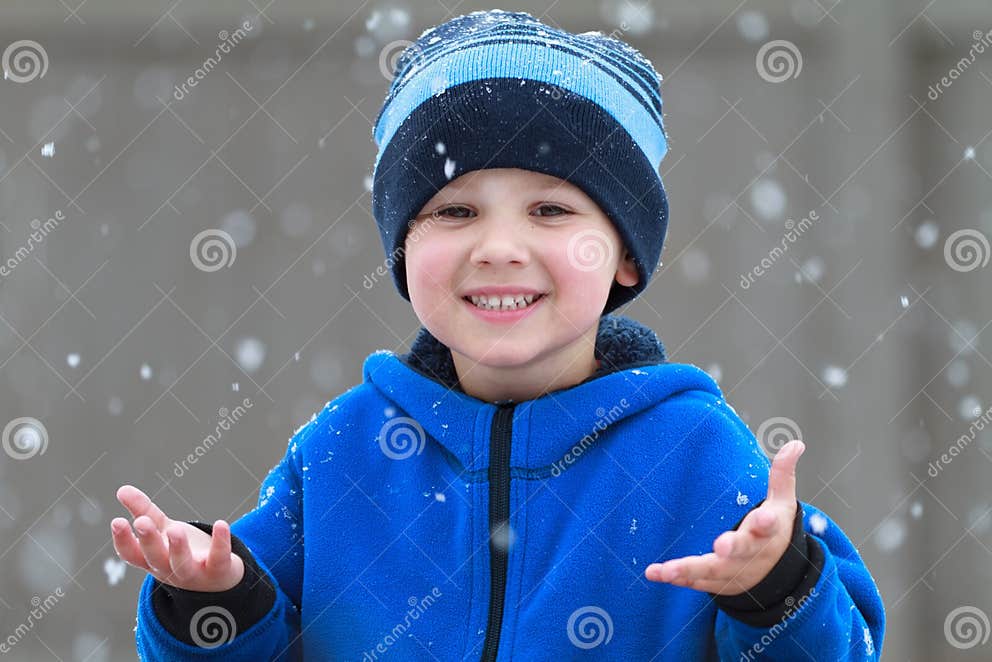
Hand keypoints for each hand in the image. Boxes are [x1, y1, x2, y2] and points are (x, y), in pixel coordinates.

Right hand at [111, 484, 244, 591]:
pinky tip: (221, 524)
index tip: (117, 521)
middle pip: (155, 558)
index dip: (123, 540)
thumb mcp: (162, 530)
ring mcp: (193, 572)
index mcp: (151, 560)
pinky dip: (220, 543)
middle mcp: (168, 569)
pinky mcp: (217, 569)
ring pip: (182, 564)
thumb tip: (122, 489)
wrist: (216, 578)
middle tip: (141, 522)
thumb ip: (143, 510)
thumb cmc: (182, 551)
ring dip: (178, 547)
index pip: (131, 554)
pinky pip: (218, 558)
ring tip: (175, 529)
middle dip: (148, 541)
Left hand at [645, 439, 804, 595]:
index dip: (767, 522)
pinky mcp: (717, 581)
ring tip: (666, 569)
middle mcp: (751, 553)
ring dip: (689, 569)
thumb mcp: (782, 502)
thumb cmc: (774, 529)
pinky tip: (655, 573)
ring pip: (713, 571)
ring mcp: (734, 570)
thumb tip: (796, 444)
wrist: (775, 573)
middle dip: (731, 548)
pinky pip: (697, 582)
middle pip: (741, 551)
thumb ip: (782, 475)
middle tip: (721, 545)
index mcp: (768, 531)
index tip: (765, 518)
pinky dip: (678, 579)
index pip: (770, 525)